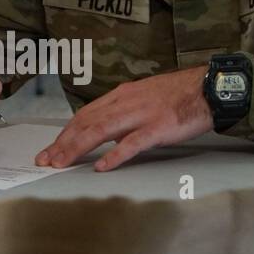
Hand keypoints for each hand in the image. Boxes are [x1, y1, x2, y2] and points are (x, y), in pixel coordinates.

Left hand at [35, 66, 212, 171]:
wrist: (208, 88)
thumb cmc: (179, 95)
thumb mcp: (143, 99)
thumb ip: (123, 114)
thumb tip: (105, 134)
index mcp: (121, 96)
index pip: (84, 115)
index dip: (65, 133)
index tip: (50, 149)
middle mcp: (126, 103)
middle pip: (86, 123)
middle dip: (63, 142)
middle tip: (45, 160)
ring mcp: (141, 114)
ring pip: (101, 131)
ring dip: (78, 148)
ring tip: (62, 162)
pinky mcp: (158, 127)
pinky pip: (133, 143)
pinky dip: (115, 155)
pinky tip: (101, 166)